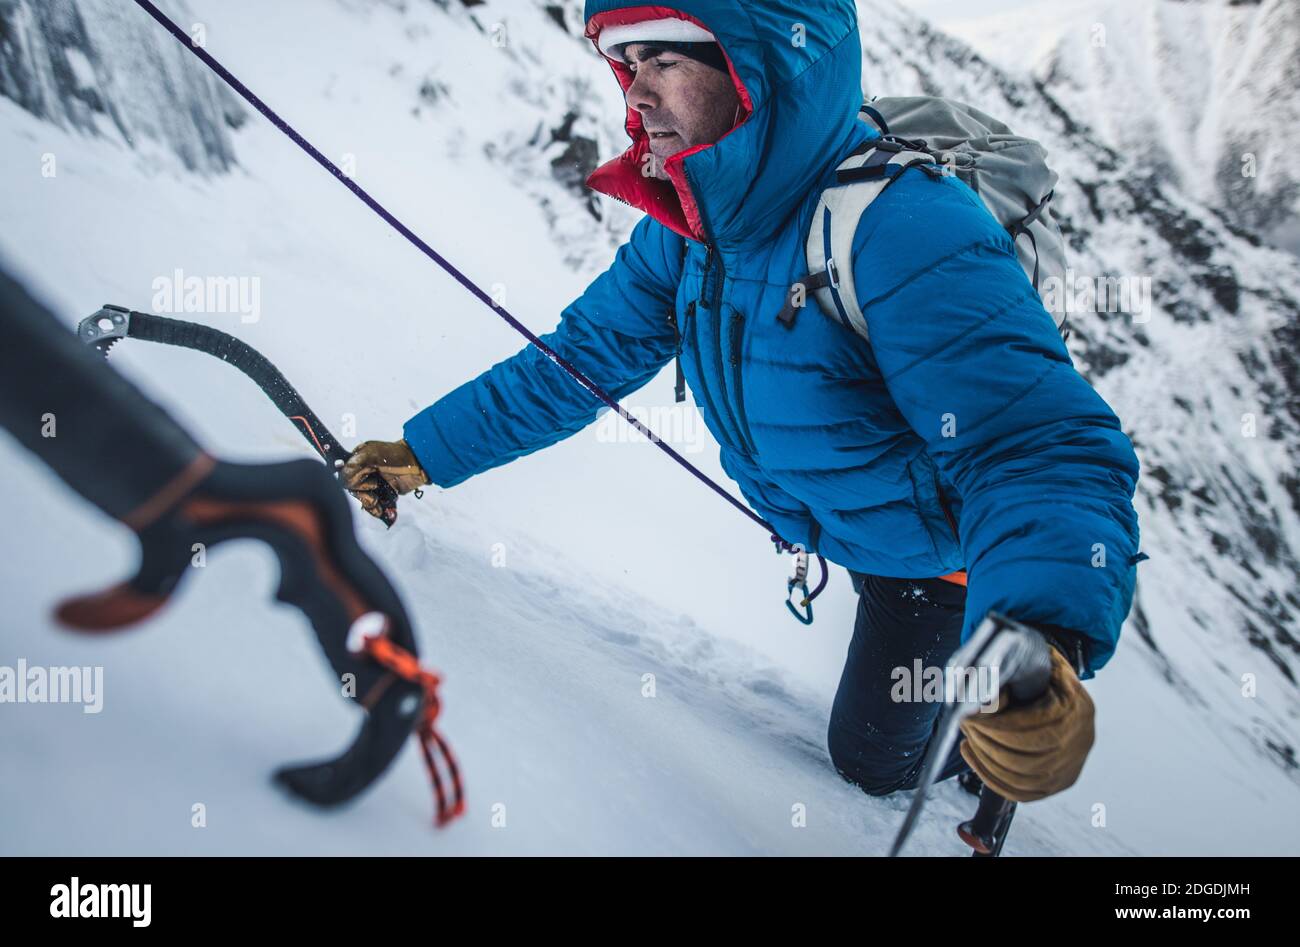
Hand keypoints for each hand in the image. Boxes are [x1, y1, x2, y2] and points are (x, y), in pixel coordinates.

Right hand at [341, 438, 429, 519]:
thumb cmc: (397, 455)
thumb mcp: (371, 454)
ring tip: (379, 501)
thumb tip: (343, 478)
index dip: (352, 482)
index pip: (344, 476)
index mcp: (357, 460)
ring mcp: (373, 483)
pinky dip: (377, 511)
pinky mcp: (383, 493)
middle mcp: (363, 472)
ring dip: (370, 504)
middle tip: (375, 489)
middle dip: (363, 494)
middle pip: (352, 490)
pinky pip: (374, 506)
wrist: (419, 464)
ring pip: (362, 500)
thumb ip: (354, 465)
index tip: (367, 481)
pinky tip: (382, 512)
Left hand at [958, 643, 1094, 801]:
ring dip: (986, 758)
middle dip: (988, 740)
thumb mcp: (1035, 659)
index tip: (969, 714)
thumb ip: (1013, 668)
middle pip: (1027, 756)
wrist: (1065, 691)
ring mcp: (1071, 765)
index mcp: (1074, 707)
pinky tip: (971, 753)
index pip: (1035, 725)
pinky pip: (1022, 792)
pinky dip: (990, 777)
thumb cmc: (1042, 672)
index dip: (998, 723)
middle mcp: (1079, 740)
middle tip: (965, 723)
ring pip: (1023, 777)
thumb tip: (983, 689)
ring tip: (968, 736)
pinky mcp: (1060, 782)